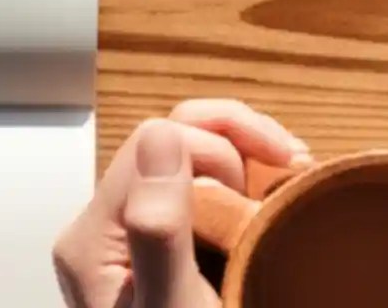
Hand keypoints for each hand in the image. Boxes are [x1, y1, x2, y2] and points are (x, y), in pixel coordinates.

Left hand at [53, 100, 309, 307]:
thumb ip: (158, 231)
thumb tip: (162, 135)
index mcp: (94, 237)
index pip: (156, 140)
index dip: (221, 145)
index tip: (277, 175)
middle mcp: (108, 229)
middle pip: (172, 139)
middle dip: (238, 140)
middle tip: (292, 168)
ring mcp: (136, 239)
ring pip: (190, 159)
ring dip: (247, 156)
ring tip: (294, 173)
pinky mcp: (166, 252)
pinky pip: (201, 192)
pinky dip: (245, 183)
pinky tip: (277, 199)